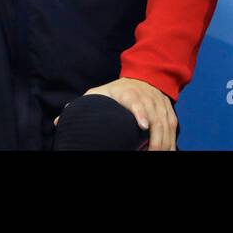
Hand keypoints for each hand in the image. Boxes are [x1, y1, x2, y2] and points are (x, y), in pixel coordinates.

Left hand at [56, 77, 177, 150]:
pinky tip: (167, 153)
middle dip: (155, 138)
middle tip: (150, 154)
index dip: (141, 113)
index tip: (142, 126)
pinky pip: (173, 129)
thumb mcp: (100, 93)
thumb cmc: (119, 90)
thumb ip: (82, 105)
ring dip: (164, 143)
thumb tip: (60, 121)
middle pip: (156, 119)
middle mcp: (148, 98)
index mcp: (129, 93)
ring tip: (156, 156)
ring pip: (166, 126)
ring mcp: (160, 106)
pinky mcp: (169, 113)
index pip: (136, 102)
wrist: (146, 76)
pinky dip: (171, 143)